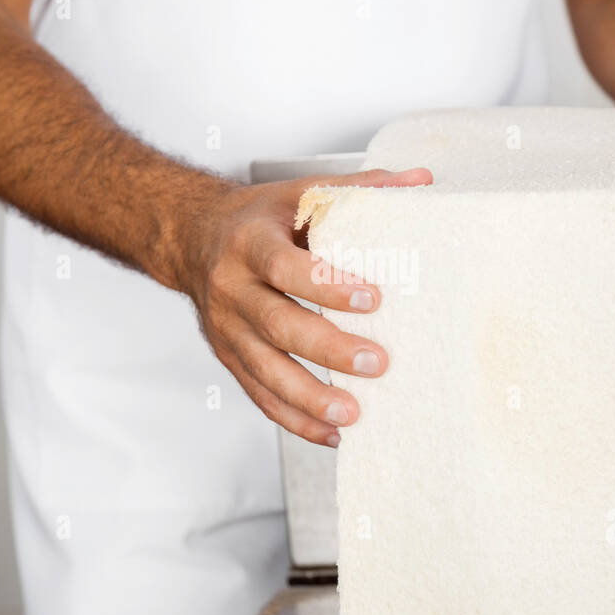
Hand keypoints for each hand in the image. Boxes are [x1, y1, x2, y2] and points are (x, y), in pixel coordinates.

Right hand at [181, 167, 431, 444]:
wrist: (191, 237)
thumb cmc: (259, 218)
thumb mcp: (301, 193)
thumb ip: (359, 189)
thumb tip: (422, 181)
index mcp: (251, 243)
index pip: (286, 268)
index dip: (327, 285)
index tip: (372, 298)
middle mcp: (233, 287)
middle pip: (279, 325)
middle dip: (329, 349)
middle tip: (378, 363)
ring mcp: (228, 328)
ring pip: (266, 370)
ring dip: (310, 397)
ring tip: (352, 414)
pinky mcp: (229, 357)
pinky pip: (260, 394)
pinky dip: (295, 418)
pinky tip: (330, 434)